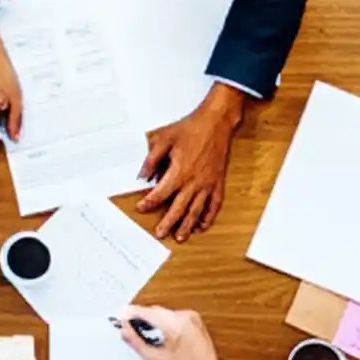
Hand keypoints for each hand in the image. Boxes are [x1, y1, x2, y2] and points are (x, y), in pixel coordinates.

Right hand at [112, 305, 220, 359]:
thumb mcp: (155, 359)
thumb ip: (136, 342)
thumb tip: (125, 330)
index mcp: (176, 325)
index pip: (147, 312)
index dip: (131, 312)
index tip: (120, 314)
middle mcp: (185, 317)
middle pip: (155, 311)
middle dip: (142, 318)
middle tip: (129, 327)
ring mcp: (191, 316)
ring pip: (163, 313)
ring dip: (153, 320)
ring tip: (147, 335)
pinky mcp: (194, 319)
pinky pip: (173, 315)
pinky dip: (164, 322)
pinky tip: (161, 335)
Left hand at [136, 84, 241, 241]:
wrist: (216, 122)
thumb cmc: (191, 128)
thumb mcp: (164, 138)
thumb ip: (151, 159)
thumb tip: (142, 175)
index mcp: (179, 172)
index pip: (161, 194)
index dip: (149, 203)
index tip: (141, 208)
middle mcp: (194, 182)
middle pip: (179, 208)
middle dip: (168, 223)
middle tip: (160, 233)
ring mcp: (208, 184)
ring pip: (197, 210)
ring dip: (187, 225)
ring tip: (180, 237)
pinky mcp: (218, 182)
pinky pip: (214, 204)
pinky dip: (209, 217)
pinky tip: (203, 225)